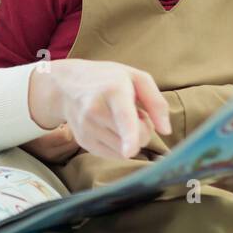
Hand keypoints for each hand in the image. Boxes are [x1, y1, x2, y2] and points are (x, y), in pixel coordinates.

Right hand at [27, 58, 170, 160]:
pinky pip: (114, 155)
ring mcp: (87, 128)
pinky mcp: (84, 142)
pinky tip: (110, 128)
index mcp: (113, 89)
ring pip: (125, 151)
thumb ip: (156, 102)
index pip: (123, 116)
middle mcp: (96, 110)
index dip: (129, 135)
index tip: (129, 150)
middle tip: (135, 114)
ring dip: (130, 140)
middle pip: (135, 139)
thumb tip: (166, 131)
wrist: (66, 85)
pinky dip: (118, 146)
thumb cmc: (107, 79)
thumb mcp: (135, 77)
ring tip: (119, 119)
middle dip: (143, 131)